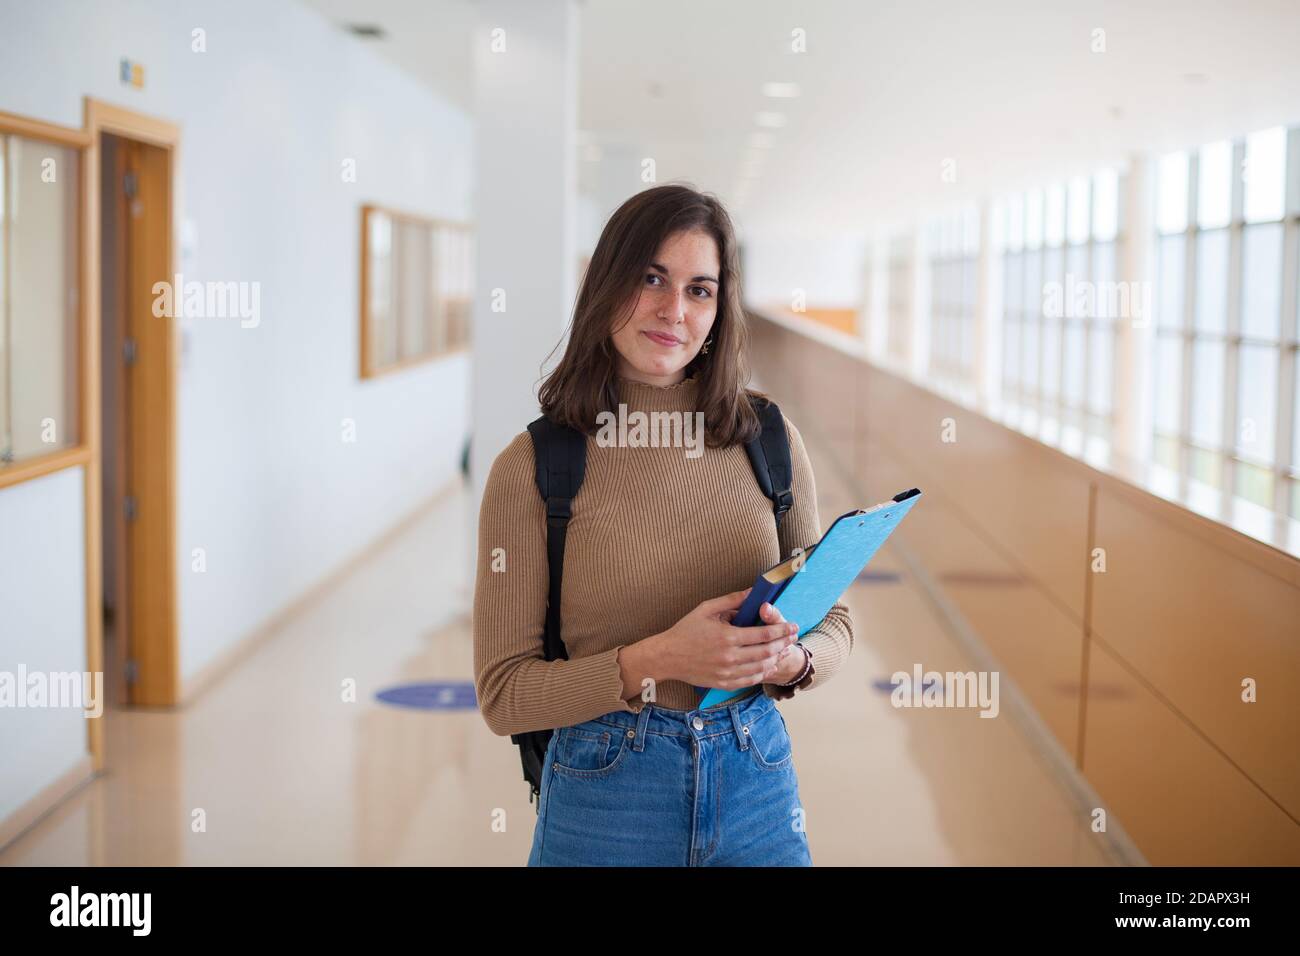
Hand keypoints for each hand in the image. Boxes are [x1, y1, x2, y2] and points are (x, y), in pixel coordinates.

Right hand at [651, 587, 798, 689]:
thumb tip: (752, 592)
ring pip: (761, 668)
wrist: (667, 657)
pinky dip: (762, 673)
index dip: (781, 630)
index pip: (763, 634)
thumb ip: (731, 600)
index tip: (792, 625)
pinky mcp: (723, 683)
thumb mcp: (706, 609)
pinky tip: (767, 666)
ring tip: (784, 650)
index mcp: (728, 637)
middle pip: (766, 652)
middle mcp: (730, 657)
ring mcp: (727, 672)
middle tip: (793, 637)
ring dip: (776, 659)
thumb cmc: (685, 630)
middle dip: (783, 643)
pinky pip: (749, 680)